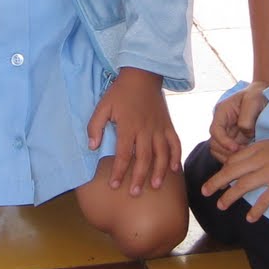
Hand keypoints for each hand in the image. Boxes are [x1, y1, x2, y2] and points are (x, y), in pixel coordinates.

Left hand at [86, 67, 180, 196]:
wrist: (142, 75)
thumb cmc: (120, 93)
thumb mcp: (102, 106)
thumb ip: (95, 126)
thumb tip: (92, 146)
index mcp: (128, 126)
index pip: (123, 153)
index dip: (119, 171)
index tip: (114, 185)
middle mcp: (146, 129)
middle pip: (144, 158)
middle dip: (139, 177)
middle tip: (135, 193)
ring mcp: (159, 128)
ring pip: (162, 153)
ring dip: (159, 171)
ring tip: (155, 186)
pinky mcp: (168, 125)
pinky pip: (175, 143)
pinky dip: (176, 157)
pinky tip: (174, 170)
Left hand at [201, 135, 268, 221]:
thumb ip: (259, 153)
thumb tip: (242, 165)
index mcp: (259, 148)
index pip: (234, 159)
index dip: (222, 170)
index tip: (214, 181)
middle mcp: (262, 158)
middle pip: (233, 171)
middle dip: (217, 182)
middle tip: (205, 192)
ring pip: (244, 185)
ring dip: (230, 196)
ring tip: (221, 206)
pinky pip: (266, 198)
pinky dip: (256, 209)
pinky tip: (249, 218)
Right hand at [208, 84, 264, 159]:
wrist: (266, 95)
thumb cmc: (258, 94)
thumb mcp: (254, 100)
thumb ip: (247, 117)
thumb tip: (244, 132)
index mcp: (223, 112)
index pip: (215, 130)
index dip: (223, 141)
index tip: (236, 148)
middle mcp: (223, 124)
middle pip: (215, 144)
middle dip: (227, 152)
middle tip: (244, 155)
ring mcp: (229, 133)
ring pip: (221, 151)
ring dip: (231, 156)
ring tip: (247, 156)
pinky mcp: (236, 140)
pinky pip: (231, 153)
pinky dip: (237, 157)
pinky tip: (249, 155)